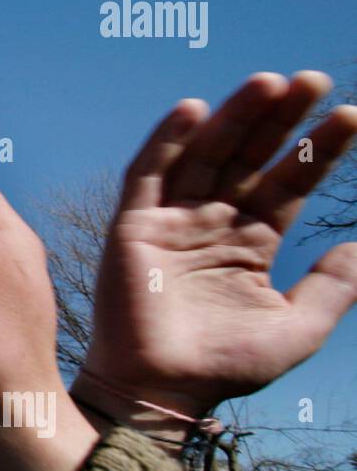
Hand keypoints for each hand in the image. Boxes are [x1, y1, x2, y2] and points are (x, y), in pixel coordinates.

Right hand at [82, 71, 356, 418]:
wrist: (162, 390)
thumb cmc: (225, 365)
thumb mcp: (296, 326)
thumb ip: (331, 285)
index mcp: (251, 242)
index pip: (288, 182)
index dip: (318, 150)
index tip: (350, 115)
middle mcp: (212, 222)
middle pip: (249, 156)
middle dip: (280, 118)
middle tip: (314, 80)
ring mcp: (171, 220)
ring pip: (205, 154)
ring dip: (235, 117)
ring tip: (269, 82)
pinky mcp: (134, 225)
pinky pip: (148, 173)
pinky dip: (167, 139)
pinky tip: (194, 109)